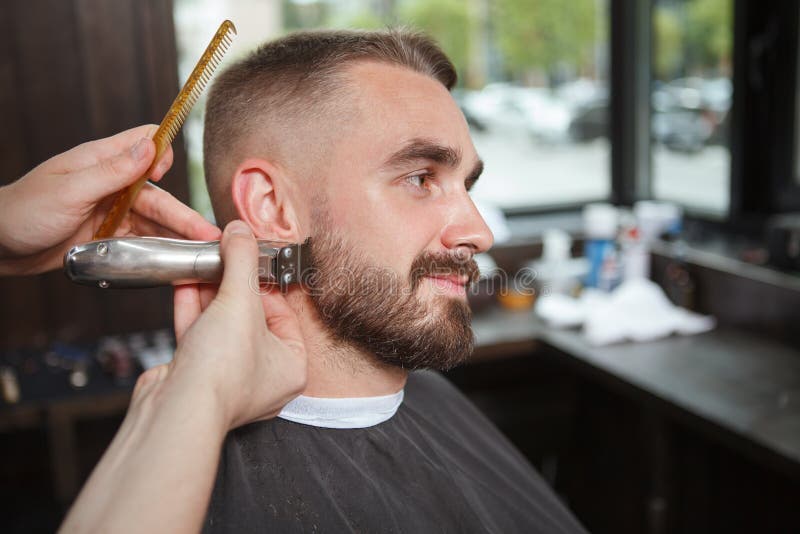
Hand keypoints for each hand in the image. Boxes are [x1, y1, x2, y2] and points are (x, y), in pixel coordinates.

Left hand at [0, 124, 220, 274]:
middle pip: (159, 194)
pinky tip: (175, 261)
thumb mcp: (70, 189)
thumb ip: (113, 170)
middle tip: (209, 234)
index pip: (147, 142)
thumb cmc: (23, 211)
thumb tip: (151, 147)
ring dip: (177, 236)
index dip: (163, 155)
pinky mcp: (110, 235)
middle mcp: (113, 183)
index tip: (164, 176)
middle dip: (185, 215)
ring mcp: (112, 210)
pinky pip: (142, 240)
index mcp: (102, 160)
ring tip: (200, 254)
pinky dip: (160, 249)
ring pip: (155, 221)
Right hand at [136, 220, 306, 430]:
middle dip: (232, 286)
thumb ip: (242, 262)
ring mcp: (228, 379)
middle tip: (224, 257)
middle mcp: (263, 377)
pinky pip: (198, 337)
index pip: (284, 314)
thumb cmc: (222, 370)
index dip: (265, 284)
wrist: (176, 407)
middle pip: (250, 319)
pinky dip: (191, 310)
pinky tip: (185, 282)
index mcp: (292, 367)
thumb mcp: (239, 301)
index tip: (251, 261)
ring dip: (209, 294)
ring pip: (221, 326)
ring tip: (203, 264)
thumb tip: (241, 232)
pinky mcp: (197, 377)